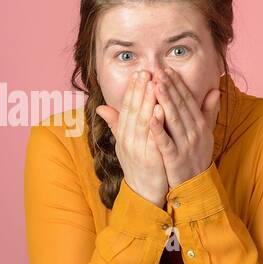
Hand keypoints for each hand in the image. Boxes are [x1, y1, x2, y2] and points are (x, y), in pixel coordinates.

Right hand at [97, 70, 168, 206]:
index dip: (132, 90)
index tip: (138, 72)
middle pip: (132, 110)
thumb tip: (101, 107)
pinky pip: (152, 137)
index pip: (125, 107)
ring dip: (147, 101)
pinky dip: (156, 122)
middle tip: (146, 71)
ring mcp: (138, 149)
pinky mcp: (150, 158)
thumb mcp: (124, 144)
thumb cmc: (138, 165)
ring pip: (141, 120)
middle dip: (139, 90)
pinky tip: (161, 109)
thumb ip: (116, 125)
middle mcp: (127, 140)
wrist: (144, 193)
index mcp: (123, 134)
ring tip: (153, 83)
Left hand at [152, 67, 222, 188]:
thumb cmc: (198, 156)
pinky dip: (159, 128)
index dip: (178, 85)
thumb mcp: (206, 133)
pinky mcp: (175, 159)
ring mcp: (185, 146)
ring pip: (174, 120)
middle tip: (158, 71)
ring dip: (165, 101)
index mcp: (201, 126)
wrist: (196, 186)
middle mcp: (195, 133)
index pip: (188, 101)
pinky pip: (166, 141)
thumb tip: (215, 90)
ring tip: (154, 85)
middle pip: (180, 107)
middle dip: (169, 88)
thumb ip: (209, 112)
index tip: (167, 70)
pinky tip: (151, 115)